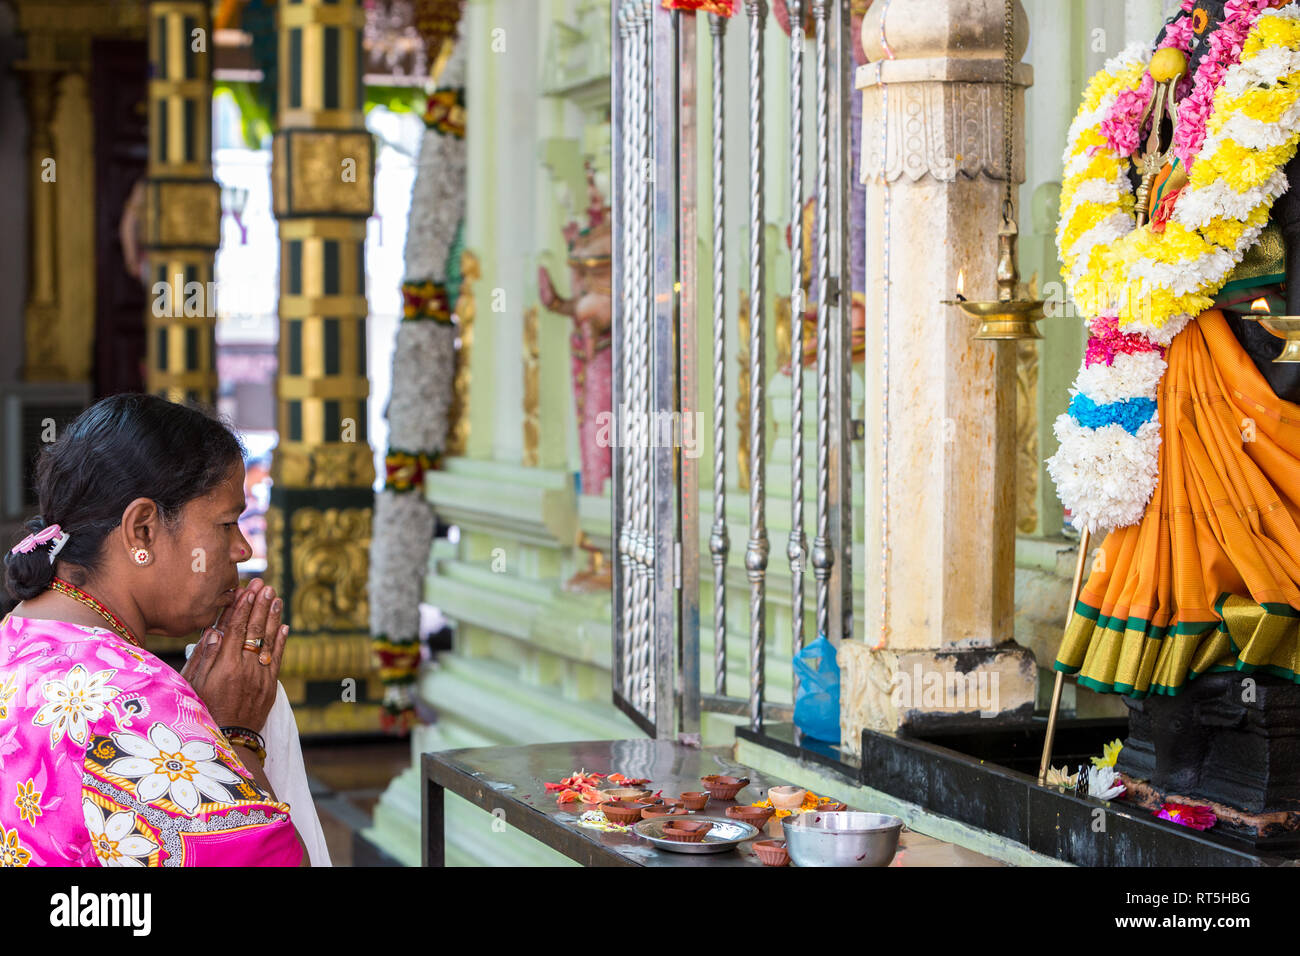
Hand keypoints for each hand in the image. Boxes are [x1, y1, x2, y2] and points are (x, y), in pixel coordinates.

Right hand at [182, 578, 288, 730]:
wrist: (228, 742)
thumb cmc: (202, 712)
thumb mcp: (193, 686)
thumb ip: (203, 658)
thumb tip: (212, 631)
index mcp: (224, 667)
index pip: (235, 629)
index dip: (242, 607)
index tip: (247, 589)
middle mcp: (245, 668)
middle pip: (253, 630)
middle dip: (259, 605)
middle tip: (265, 585)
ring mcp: (260, 676)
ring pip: (268, 641)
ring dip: (272, 617)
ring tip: (275, 597)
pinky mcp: (270, 686)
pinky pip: (277, 658)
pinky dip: (281, 641)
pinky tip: (284, 625)